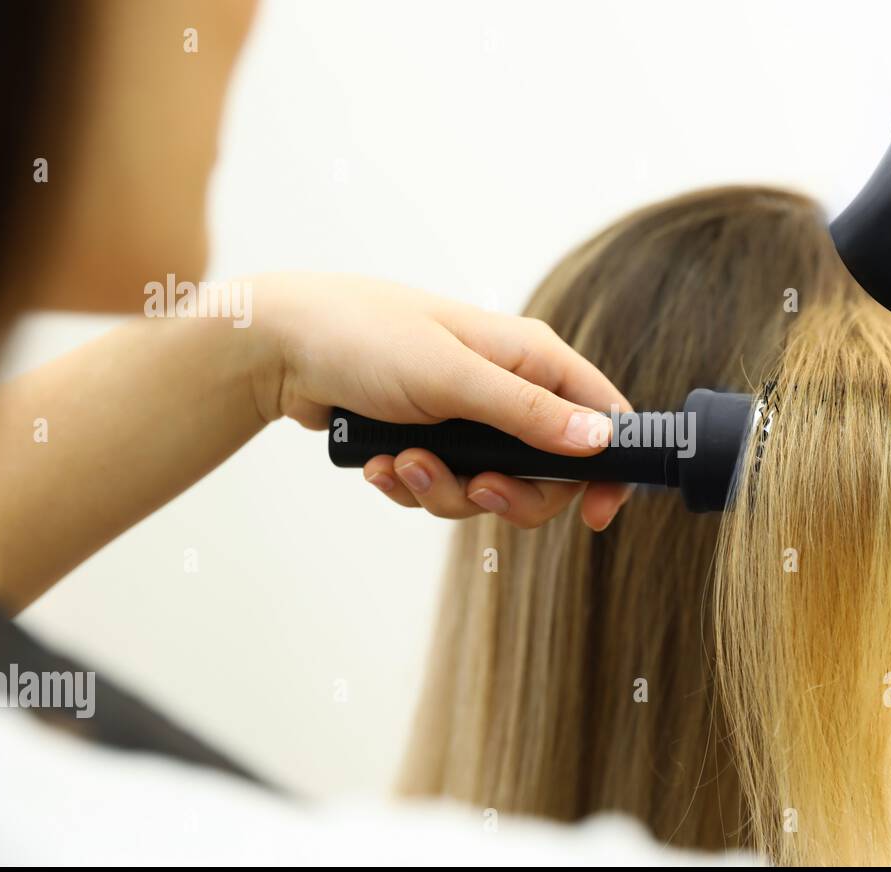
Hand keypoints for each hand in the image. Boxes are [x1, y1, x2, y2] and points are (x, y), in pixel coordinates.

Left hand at [250, 273, 631, 530]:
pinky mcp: (432, 441)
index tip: (596, 515)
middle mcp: (508, 388)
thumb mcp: (452, 377)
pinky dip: (412, 487)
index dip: (609, 468)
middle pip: (548, 472)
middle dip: (506, 493)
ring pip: (491, 489)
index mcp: (530, 358)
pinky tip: (380, 465)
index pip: (602, 415)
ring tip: (402, 463)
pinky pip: (444, 489)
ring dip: (444, 490)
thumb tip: (600, 441)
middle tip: (474, 490)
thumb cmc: (366, 337)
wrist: (281, 346)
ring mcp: (469, 417)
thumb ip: (528, 413)